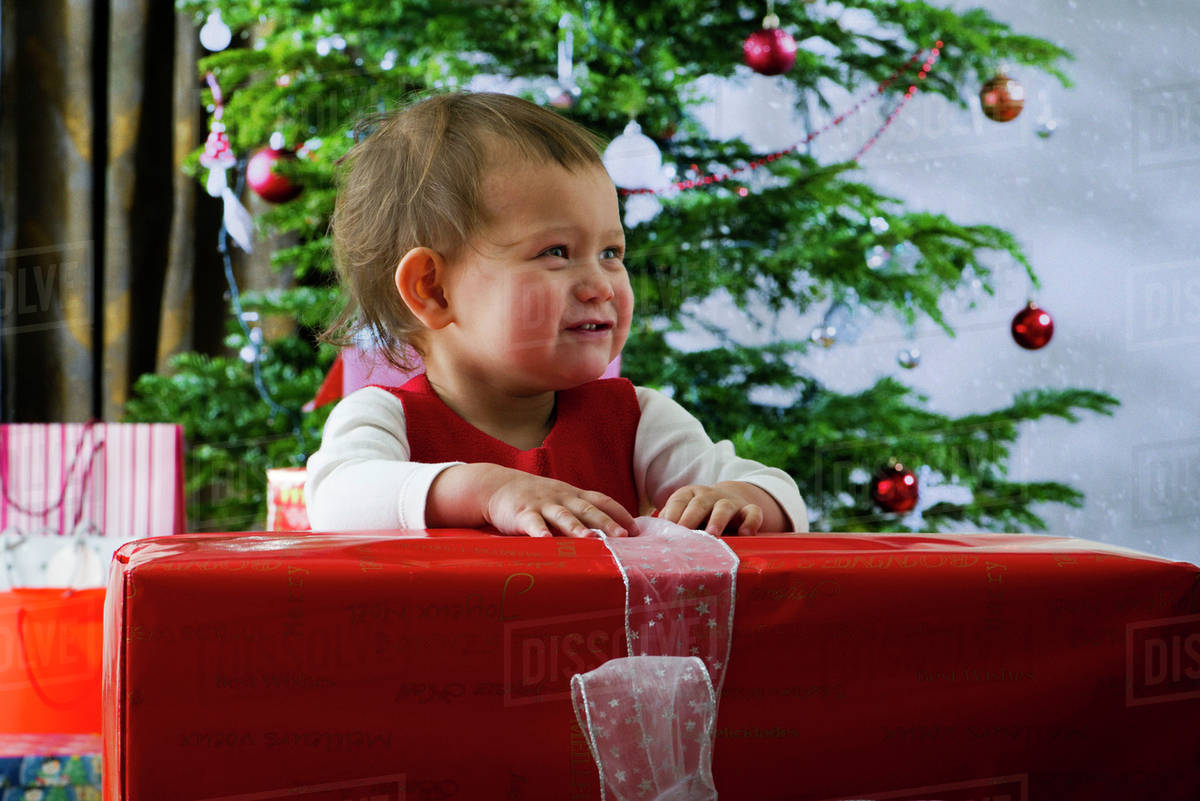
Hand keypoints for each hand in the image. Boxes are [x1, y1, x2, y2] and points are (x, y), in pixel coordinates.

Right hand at [483, 470, 634, 538]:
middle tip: (623, 536)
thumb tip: (614, 531)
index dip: (620, 513)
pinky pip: (532, 524)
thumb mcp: (562, 499)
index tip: (637, 529)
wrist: (498, 485)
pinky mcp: (522, 514)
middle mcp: (562, 498)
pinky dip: (539, 533)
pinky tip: (546, 542)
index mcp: (574, 495)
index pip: (602, 501)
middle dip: (606, 523)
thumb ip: (583, 512)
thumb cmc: (537, 498)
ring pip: (563, 516)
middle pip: (587, 510)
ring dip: (576, 528)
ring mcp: (542, 505)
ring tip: (590, 539)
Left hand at [658, 481, 780, 535]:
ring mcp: (730, 502)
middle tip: (684, 533)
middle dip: (690, 517)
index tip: (664, 531)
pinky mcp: (749, 510)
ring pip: (724, 506)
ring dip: (717, 520)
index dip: (671, 514)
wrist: (732, 501)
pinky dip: (751, 521)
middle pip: (699, 502)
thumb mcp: (683, 515)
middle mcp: (708, 496)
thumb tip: (643, 540)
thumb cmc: (698, 515)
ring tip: (712, 535)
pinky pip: (753, 512)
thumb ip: (668, 524)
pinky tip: (746, 534)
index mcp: (688, 495)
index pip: (678, 501)